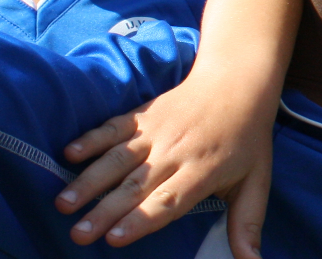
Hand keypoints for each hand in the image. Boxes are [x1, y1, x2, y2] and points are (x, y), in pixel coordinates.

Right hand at [57, 78, 276, 257]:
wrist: (238, 83)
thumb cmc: (248, 140)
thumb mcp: (257, 181)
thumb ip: (248, 224)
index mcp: (203, 170)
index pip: (169, 200)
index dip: (141, 219)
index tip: (114, 238)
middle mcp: (176, 151)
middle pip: (136, 185)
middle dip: (104, 210)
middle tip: (78, 234)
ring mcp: (157, 130)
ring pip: (118, 157)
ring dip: (89, 180)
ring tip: (63, 203)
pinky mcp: (144, 114)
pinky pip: (114, 127)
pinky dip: (91, 138)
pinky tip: (68, 153)